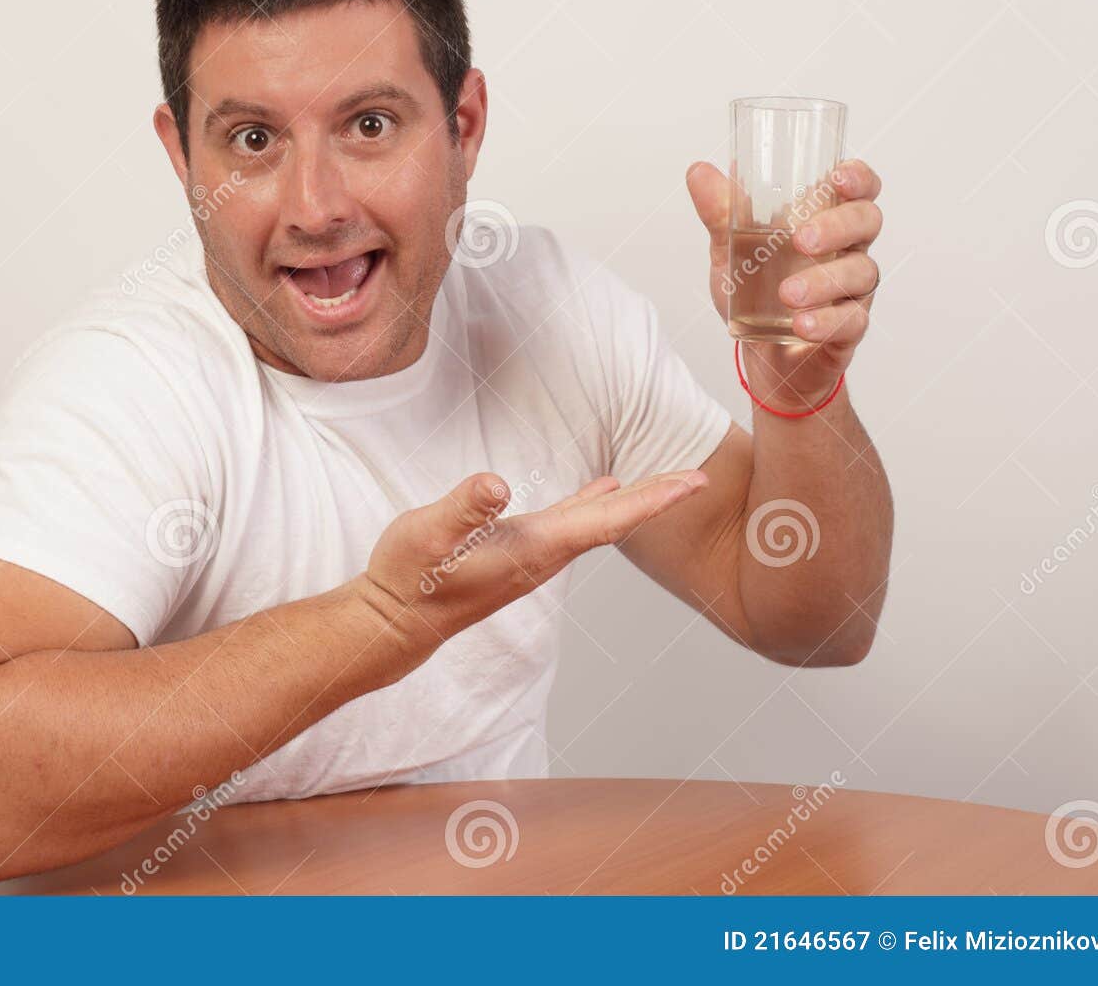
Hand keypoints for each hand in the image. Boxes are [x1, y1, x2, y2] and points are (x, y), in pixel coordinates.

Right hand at [360, 467, 707, 645]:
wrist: (396, 622)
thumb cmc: (409, 579)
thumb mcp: (428, 534)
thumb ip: (463, 510)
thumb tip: (496, 485)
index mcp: (534, 547)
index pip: (607, 522)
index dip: (652, 500)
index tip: (693, 483)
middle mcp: (544, 555)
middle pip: (614, 523)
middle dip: (658, 498)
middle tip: (701, 475)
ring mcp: (533, 556)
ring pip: (597, 524)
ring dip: (635, 502)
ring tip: (666, 479)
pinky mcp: (518, 552)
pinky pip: (573, 524)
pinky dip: (597, 504)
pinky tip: (603, 489)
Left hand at [686, 158, 882, 412]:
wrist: (760, 356)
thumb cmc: (756, 292)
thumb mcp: (731, 251)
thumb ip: (719, 213)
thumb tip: (697, 170)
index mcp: (828, 222)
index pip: (860, 190)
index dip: (859, 178)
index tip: (839, 177)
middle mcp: (849, 251)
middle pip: (867, 222)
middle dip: (837, 226)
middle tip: (800, 239)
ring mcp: (853, 290)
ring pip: (862, 273)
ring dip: (824, 280)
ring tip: (787, 292)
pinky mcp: (849, 328)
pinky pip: (852, 320)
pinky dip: (826, 321)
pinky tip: (801, 324)